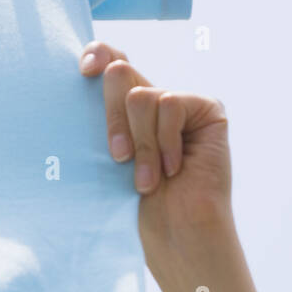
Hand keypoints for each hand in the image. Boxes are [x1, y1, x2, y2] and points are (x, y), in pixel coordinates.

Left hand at [79, 40, 233, 271]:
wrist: (176, 238)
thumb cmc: (138, 210)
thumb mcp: (109, 157)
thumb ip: (105, 114)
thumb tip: (97, 66)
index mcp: (126, 109)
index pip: (111, 60)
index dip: (98, 54)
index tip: (83, 71)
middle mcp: (155, 100)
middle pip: (120, 74)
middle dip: (113, 121)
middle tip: (118, 158)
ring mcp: (183, 104)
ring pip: (141, 95)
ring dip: (141, 144)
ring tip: (147, 179)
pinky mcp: (208, 110)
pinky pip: (170, 104)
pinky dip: (165, 141)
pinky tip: (173, 168)